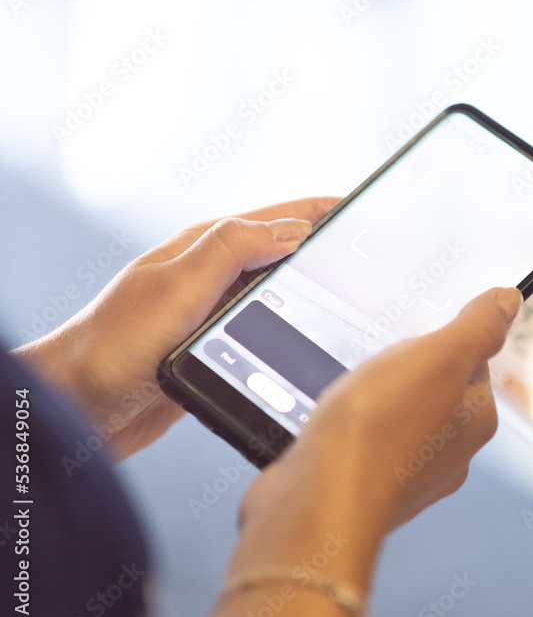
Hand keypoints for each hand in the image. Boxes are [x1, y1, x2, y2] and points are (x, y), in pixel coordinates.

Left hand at [14, 197, 338, 459]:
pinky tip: (309, 337)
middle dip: (325, 245)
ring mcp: (213, 311)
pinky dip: (292, 324)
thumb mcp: (179, 286)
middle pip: (283, 251)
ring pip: (277, 290)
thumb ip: (233, 250)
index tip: (360, 210)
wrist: (80, 406)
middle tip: (368, 254)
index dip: (320, 211)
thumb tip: (290, 231)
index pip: (278, 217)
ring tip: (351, 292)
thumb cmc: (113, 346)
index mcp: (205, 247)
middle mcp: (212, 274)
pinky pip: (264, 327)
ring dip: (311, 286)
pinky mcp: (214, 347)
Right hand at [214, 287, 521, 616]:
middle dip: (410, 373)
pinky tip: (333, 419)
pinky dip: (355, 429)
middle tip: (378, 356)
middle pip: (436, 395)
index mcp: (476, 421)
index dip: (445, 344)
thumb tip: (511, 300)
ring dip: (380, 400)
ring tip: (351, 384)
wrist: (320, 498)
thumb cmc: (383, 423)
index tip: (414, 336)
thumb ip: (478, 328)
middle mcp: (452, 455)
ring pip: (401, 421)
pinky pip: (366, 445)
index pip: (473, 367)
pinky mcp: (366, 489)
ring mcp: (409, 478)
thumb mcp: (440, 357)